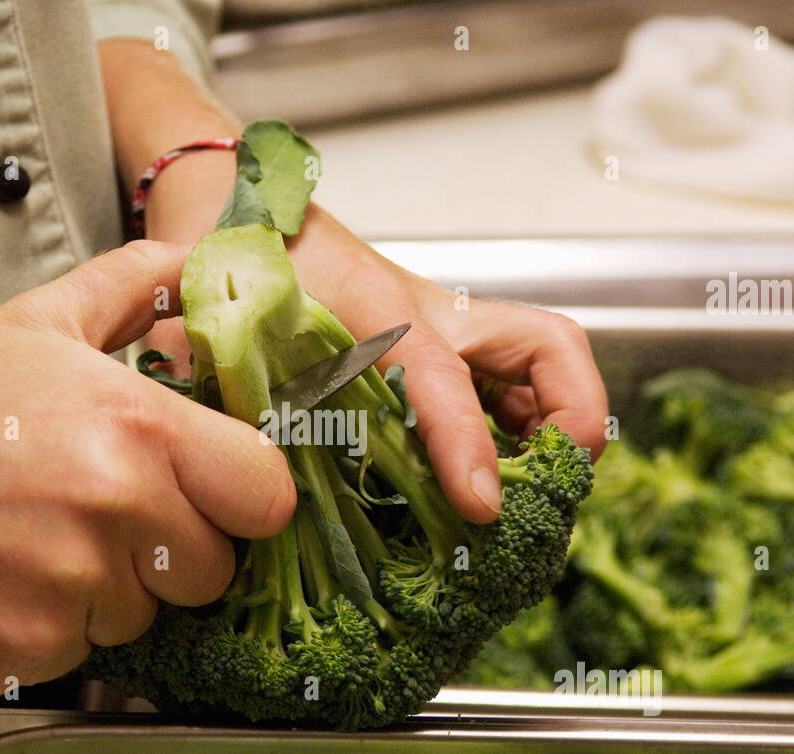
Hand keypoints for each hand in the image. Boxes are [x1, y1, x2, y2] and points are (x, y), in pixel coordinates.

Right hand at [0, 241, 295, 693]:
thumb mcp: (39, 324)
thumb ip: (135, 288)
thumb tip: (197, 261)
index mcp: (139, 427)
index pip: (266, 494)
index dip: (244, 497)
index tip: (214, 493)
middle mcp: (118, 509)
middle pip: (215, 565)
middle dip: (176, 548)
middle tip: (108, 515)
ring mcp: (77, 587)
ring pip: (151, 612)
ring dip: (114, 589)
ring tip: (45, 541)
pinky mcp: (35, 648)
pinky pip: (93, 650)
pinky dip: (62, 625)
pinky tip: (13, 580)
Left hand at [145, 190, 607, 524]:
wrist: (249, 208)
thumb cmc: (239, 264)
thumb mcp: (222, 328)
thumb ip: (228, 390)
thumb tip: (240, 475)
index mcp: (372, 305)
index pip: (437, 371)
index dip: (464, 442)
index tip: (480, 504)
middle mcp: (432, 313)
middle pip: (548, 346)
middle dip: (571, 421)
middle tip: (542, 497)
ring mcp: (451, 326)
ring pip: (547, 362)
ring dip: (558, 429)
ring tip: (529, 497)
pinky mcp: (451, 345)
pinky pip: (517, 382)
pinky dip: (524, 431)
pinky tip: (492, 480)